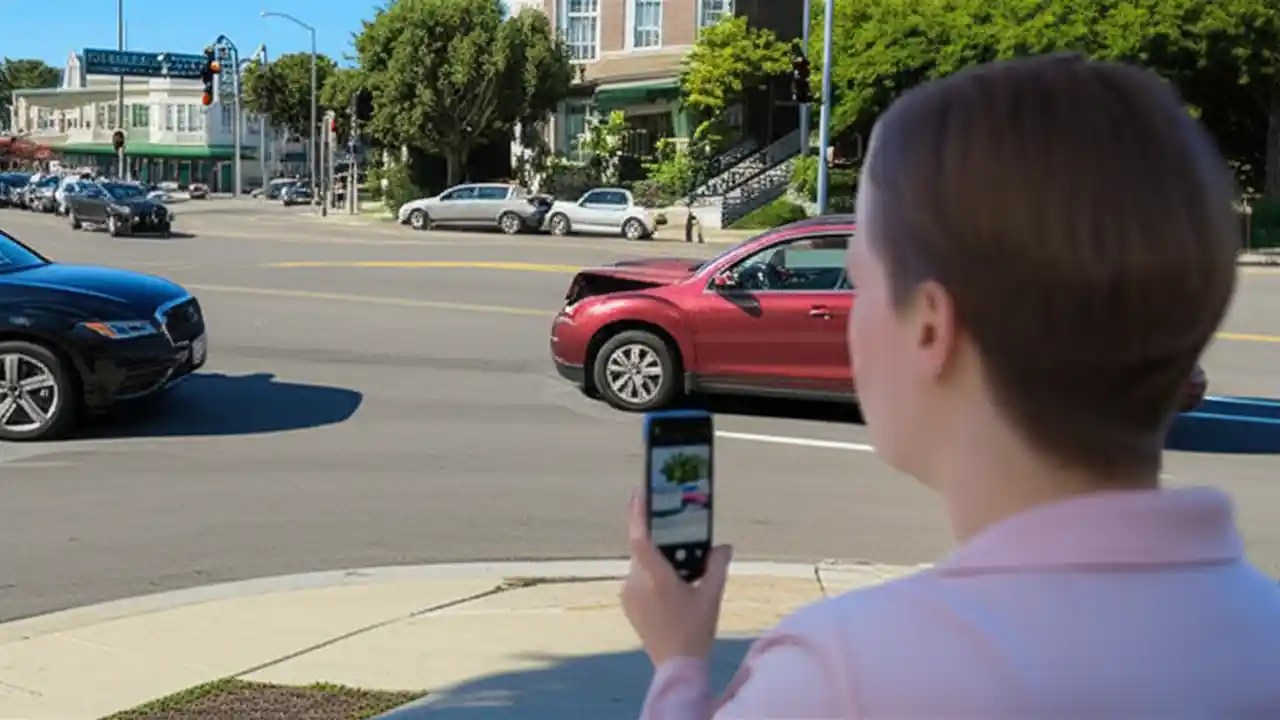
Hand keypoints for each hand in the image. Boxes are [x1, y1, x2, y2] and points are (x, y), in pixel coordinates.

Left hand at [621, 490, 733, 666]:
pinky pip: (638, 579)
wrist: (676, 667)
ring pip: (640, 564)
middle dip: (657, 537)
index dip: (638, 512)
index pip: (641, 538)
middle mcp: (637, 583)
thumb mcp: (712, 596)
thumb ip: (718, 565)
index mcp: (657, 578)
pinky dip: (651, 574)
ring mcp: (629, 594)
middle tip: (671, 525)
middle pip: (643, 548)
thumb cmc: (695, 631)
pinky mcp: (627, 604)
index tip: (639, 491)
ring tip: (678, 565)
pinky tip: (670, 586)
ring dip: (656, 559)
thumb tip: (724, 546)